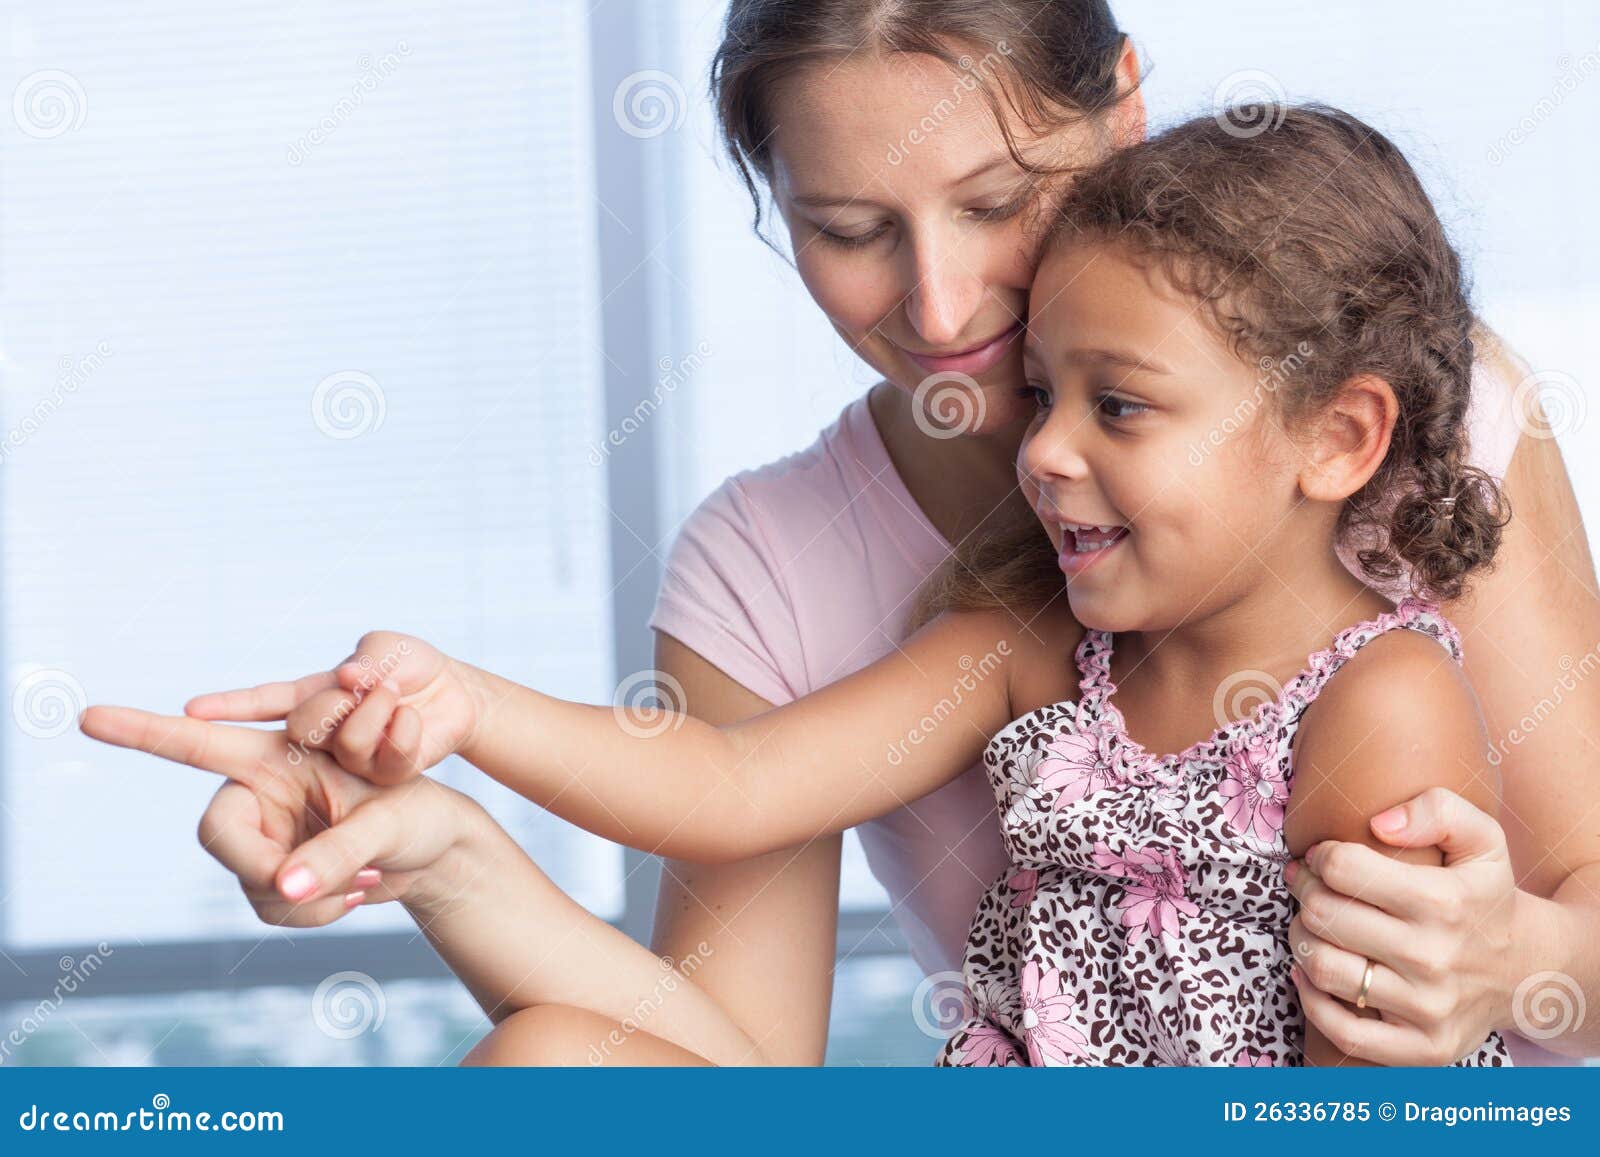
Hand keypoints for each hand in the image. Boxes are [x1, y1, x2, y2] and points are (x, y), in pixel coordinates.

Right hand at [80, 703, 477, 925]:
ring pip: (249, 884)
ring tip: (369, 878)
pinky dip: (317, 913)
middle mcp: (262, 792)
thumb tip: (281, 891)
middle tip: (312, 881)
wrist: (442, 849)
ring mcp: (268, 837)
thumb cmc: (422, 813)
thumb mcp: (388, 825)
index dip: (142, 732)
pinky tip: (361, 892)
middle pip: (218, 834)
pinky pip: (272, 909)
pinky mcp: (279, 876)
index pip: (199, 743)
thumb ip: (335, 853)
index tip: (89, 717)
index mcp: (279, 755)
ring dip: (310, 897)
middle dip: (266, 864)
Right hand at [185, 631, 480, 785]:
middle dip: (333, 705)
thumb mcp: (385, 649)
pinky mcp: (387, 776)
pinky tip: (410, 716)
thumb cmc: (410, 664)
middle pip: (303, 726)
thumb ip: (366, 660)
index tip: (175, 711)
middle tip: (362, 683)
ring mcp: (353, 759)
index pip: (259, 704)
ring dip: (375, 711)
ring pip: (347, 742)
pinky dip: (403, 730)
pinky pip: (389, 757)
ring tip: (396, 691)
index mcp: (308, 698)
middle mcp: (322, 735)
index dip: (218, 709)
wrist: (456, 695)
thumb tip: (350, 676)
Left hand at [1286, 786, 1519, 1064]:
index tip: (1321, 858)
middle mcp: (1435, 958)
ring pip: (1325, 969)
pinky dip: (1311, 1001)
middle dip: (1304, 893)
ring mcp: (1429, 1009)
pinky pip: (1344, 1032)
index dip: (1320, 857)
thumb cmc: (1485, 896)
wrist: (1527, 970)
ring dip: (1301, 939)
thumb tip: (1379, 824)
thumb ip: (1438, 809)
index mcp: (1443, 901)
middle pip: (1326, 916)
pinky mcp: (1424, 1048)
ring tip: (1311, 924)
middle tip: (1307, 887)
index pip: (1344, 869)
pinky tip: (1309, 973)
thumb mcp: (1482, 838)